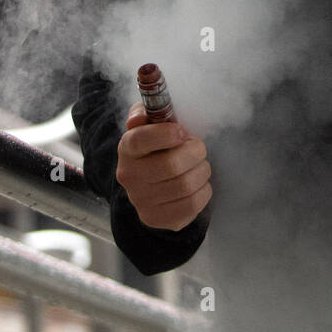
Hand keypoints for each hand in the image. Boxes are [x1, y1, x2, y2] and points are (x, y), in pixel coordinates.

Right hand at [116, 102, 211, 230]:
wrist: (150, 185)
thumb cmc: (157, 148)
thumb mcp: (150, 125)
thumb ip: (146, 113)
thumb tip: (139, 117)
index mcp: (127, 149)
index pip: (140, 139)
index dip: (166, 134)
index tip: (182, 132)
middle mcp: (129, 176)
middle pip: (172, 165)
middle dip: (196, 152)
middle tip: (198, 148)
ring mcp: (141, 200)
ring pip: (186, 185)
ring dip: (203, 171)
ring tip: (200, 166)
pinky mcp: (157, 218)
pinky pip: (192, 204)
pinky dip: (204, 191)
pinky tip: (198, 184)